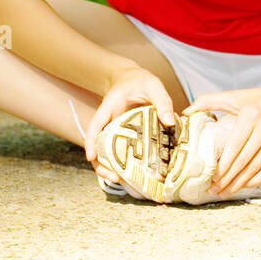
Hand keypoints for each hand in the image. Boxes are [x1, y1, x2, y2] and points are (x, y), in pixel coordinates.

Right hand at [84, 66, 176, 184]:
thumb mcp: (153, 85)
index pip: (95, 125)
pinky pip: (119, 149)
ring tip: (123, 181)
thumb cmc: (141, 80)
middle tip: (114, 177)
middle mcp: (108, 121)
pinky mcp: (122, 135)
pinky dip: (123, 162)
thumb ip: (163, 101)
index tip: (91, 157)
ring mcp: (114, 129)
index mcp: (109, 108)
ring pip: (105, 151)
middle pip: (97, 145)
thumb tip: (170, 122)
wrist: (133, 78)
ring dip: (110, 166)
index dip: (90, 141)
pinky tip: (134, 172)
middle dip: (100, 164)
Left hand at [182, 88, 260, 197]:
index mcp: (251, 116)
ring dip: (238, 183)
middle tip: (213, 188)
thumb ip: (210, 100)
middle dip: (227, 178)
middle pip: (243, 161)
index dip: (223, 163)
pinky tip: (243, 185)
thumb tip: (187, 111)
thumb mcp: (235, 95)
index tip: (211, 174)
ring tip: (224, 191)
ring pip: (254, 169)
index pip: (235, 146)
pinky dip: (255, 181)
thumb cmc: (260, 100)